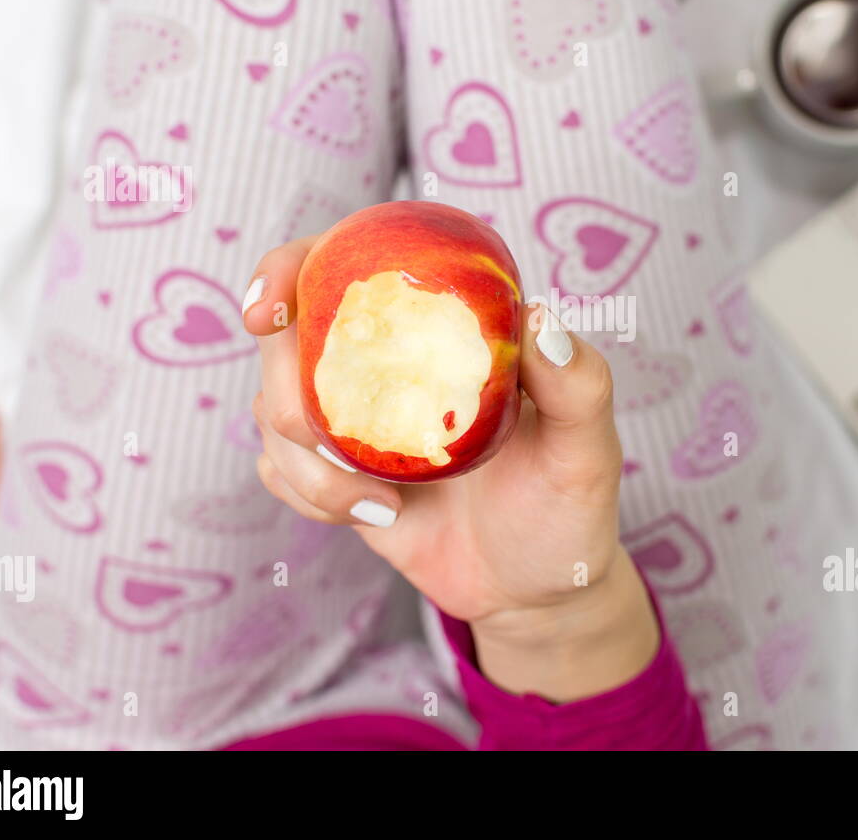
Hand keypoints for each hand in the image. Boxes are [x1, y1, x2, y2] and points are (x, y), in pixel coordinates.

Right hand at [242, 238, 656, 700]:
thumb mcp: (588, 450)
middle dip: (289, 393)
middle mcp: (391, 360)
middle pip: (285, 340)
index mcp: (443, 328)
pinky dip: (310, 496)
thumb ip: (578, 384)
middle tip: (329, 443)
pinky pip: (279, 470)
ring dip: (310, 466)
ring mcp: (356, 417)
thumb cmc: (568, 509)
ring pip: (274, 411)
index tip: (269, 308)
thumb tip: (539, 317)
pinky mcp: (336, 473)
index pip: (349, 266)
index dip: (292, 270)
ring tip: (382, 504)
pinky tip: (375, 513)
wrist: (535, 591)